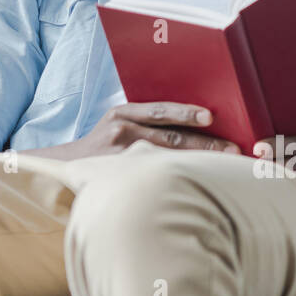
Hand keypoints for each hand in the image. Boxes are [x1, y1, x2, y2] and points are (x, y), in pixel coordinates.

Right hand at [27, 103, 241, 160]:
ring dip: (198, 163)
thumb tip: (192, 124)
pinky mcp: (119, 179)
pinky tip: (197, 184)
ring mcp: (120, 158)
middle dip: (204, 143)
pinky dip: (178, 179)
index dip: (186, 113)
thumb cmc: (100, 147)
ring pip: (166, 159)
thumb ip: (145, 123)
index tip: (210, 118)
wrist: (63, 168)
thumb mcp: (116, 125)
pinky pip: (155, 177)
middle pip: (170, 136)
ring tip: (223, 167)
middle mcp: (120, 132)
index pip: (160, 111)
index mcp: (122, 113)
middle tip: (232, 149)